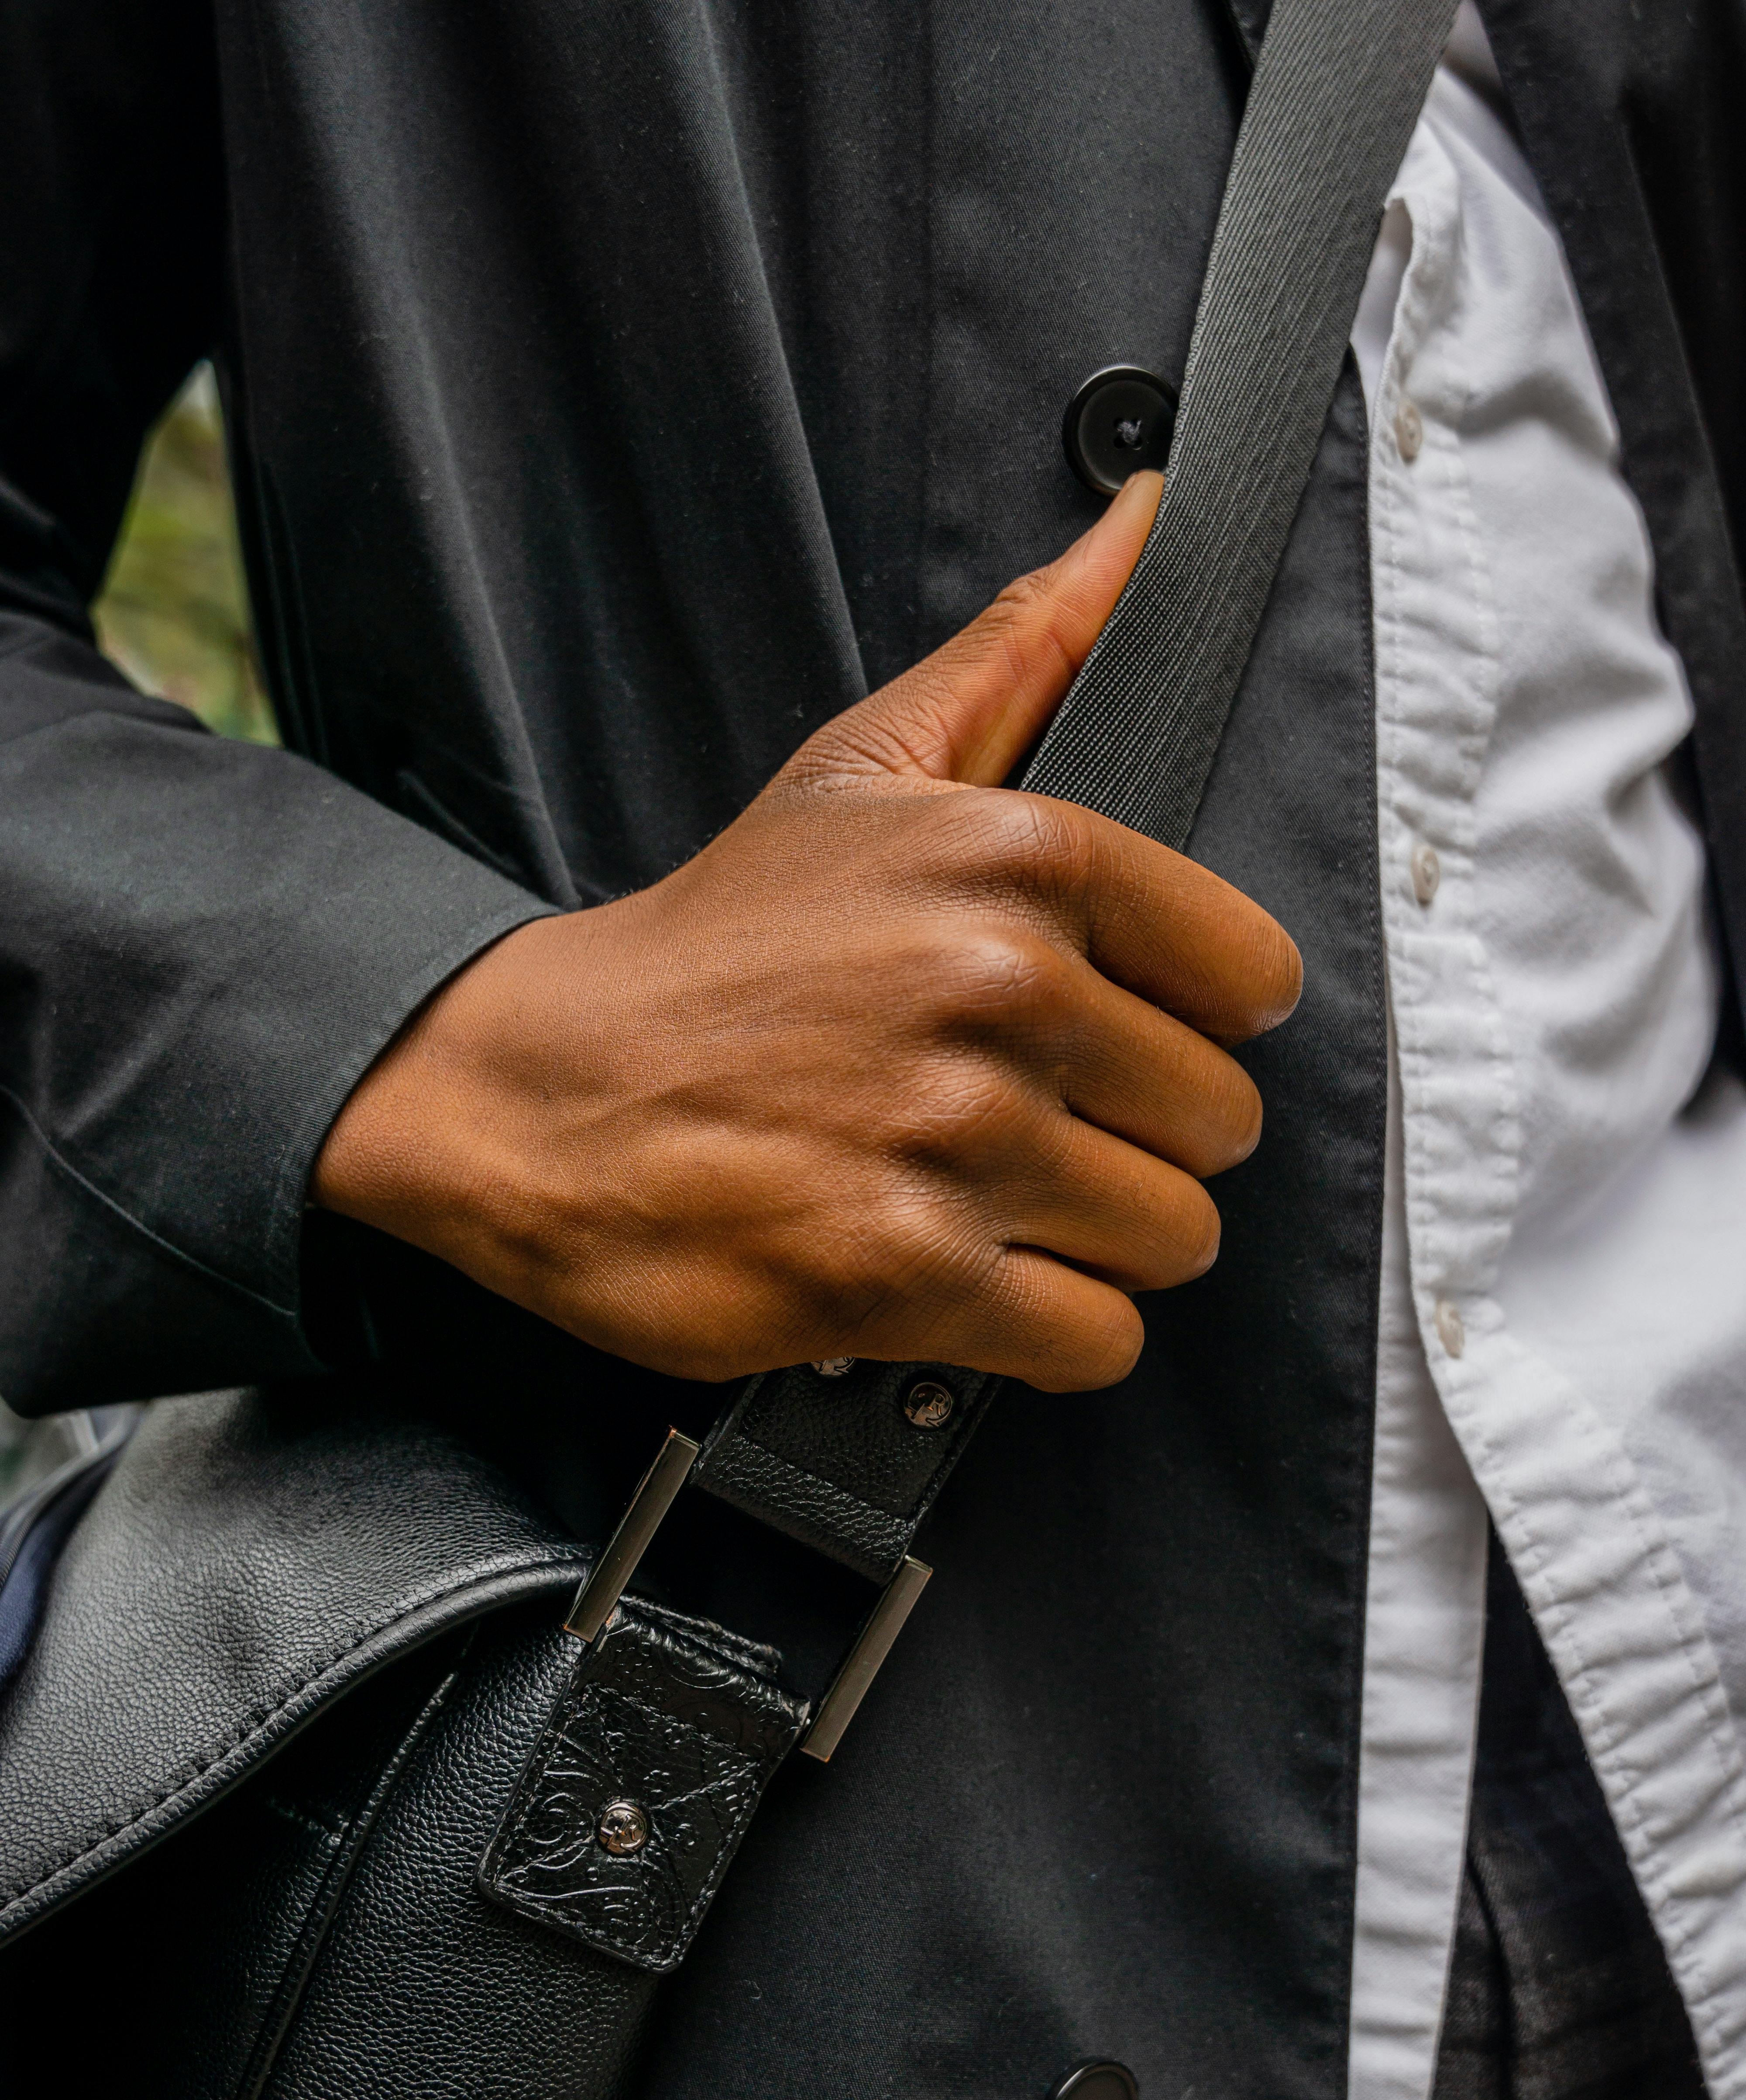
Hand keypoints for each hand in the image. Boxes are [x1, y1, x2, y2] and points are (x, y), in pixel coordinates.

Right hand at [312, 474, 1300, 1392]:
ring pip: (1170, 1238)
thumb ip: (1025, 650)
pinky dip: (1048, 1334)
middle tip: (1028, 1128)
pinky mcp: (910, 1275)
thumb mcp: (863, 767)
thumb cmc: (714, 946)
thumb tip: (1150, 518)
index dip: (1188, 1019)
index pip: (1249, 979)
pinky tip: (972, 1280)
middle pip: (1214, 1124)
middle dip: (1137, 1140)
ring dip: (1094, 1240)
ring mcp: (956, 1142)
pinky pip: (1097, 1340)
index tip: (1111, 1034)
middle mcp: (1001, 995)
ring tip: (991, 1201)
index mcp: (1019, 860)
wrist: (540, 1087)